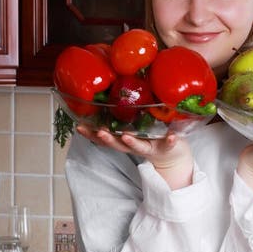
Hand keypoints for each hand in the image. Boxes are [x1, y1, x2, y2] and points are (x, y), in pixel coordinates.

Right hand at [76, 124, 192, 188]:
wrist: (173, 156)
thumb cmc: (151, 138)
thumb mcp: (133, 129)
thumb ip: (123, 118)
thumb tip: (107, 96)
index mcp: (125, 139)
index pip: (105, 138)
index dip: (91, 134)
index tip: (79, 127)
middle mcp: (135, 145)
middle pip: (118, 144)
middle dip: (108, 139)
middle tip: (100, 132)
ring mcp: (151, 147)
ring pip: (139, 146)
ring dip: (132, 142)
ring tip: (127, 136)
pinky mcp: (167, 147)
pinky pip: (168, 144)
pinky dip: (170, 141)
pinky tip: (172, 136)